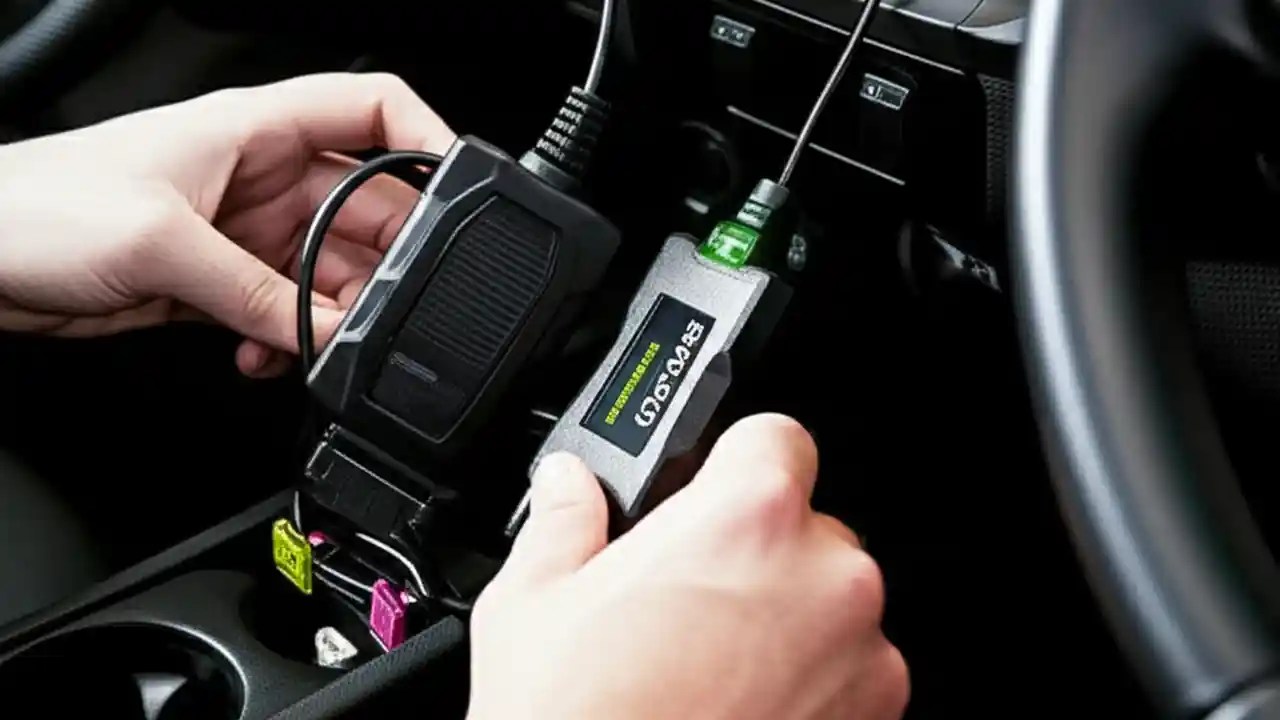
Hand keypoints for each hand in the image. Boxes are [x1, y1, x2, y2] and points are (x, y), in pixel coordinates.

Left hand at [0, 73, 453, 375]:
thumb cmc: (40, 208)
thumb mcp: (164, 245)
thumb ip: (261, 295)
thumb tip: (333, 330)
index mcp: (255, 130)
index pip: (372, 110)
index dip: (428, 141)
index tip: (464, 192)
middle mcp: (261, 176)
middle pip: (368, 205)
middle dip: (387, 259)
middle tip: (391, 306)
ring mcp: (246, 230)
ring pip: (332, 269)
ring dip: (334, 313)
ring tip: (317, 343)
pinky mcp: (222, 280)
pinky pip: (288, 311)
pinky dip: (291, 339)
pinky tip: (269, 356)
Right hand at [469, 414, 908, 719]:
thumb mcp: (534, 604)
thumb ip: (565, 518)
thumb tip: (569, 482)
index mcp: (747, 517)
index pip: (775, 436)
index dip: (733, 460)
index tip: (705, 491)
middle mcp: (826, 577)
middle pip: (803, 524)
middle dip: (750, 550)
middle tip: (684, 596)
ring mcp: (863, 654)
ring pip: (830, 600)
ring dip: (785, 617)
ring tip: (705, 664)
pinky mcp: (877, 717)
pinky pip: (850, 669)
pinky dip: (810, 680)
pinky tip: (736, 705)